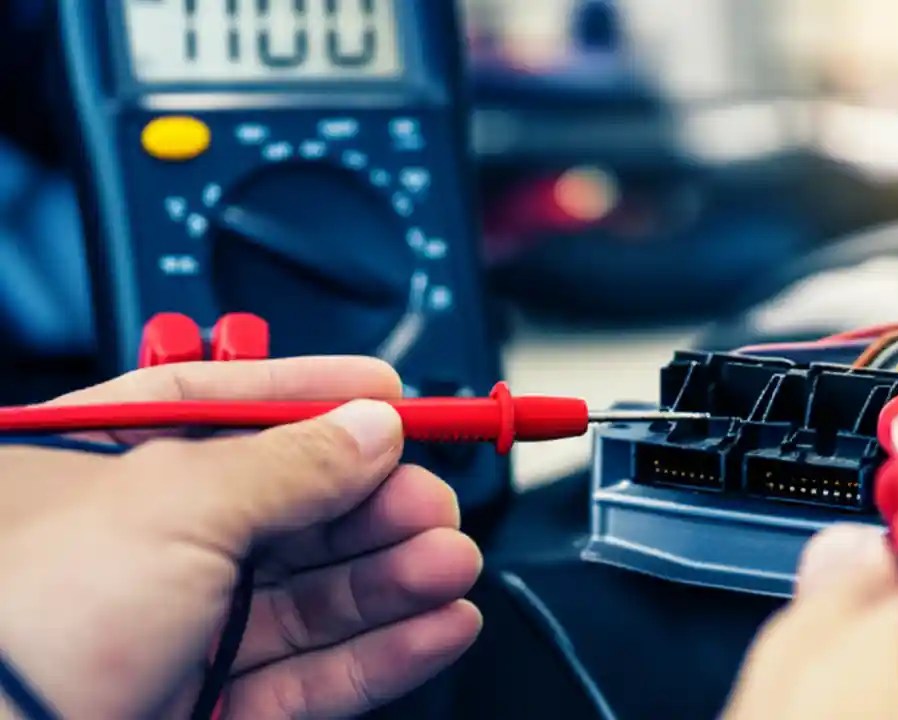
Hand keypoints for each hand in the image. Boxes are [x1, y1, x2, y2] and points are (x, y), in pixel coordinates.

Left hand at [0, 358, 482, 718]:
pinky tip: (435, 627)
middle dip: (373, 503)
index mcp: (97, 466)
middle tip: (433, 501)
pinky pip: (307, 675)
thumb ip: (287, 462)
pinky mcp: (202, 707)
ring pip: (306, 596)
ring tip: (451, 565)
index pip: (218, 403)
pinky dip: (378, 653)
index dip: (309, 392)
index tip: (387, 392)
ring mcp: (171, 632)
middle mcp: (136, 545)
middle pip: (285, 507)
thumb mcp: (170, 506)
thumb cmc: (17, 626)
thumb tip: (367, 426)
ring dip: (390, 578)